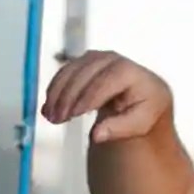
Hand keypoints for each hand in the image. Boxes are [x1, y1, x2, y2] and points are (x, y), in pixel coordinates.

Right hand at [42, 50, 171, 142]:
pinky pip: (65, 72)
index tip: (73, 115)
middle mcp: (112, 59)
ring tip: (49, 115)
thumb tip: (96, 136)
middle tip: (56, 118)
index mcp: (129, 71)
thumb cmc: (145, 108)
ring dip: (57, 93)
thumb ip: (119, 128)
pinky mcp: (85, 60)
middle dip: (67, 97)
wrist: (145, 93)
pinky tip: (48, 105)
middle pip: (83, 76)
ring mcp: (97, 57)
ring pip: (70, 72)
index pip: (104, 83)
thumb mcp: (140, 123)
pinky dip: (55, 88)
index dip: (86, 98)